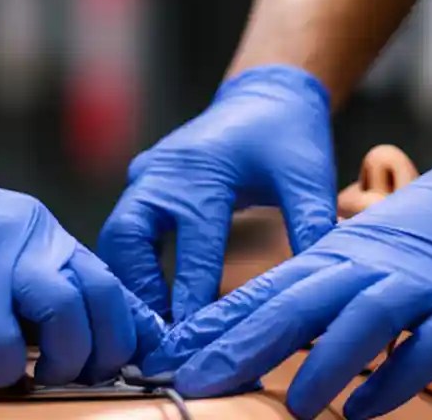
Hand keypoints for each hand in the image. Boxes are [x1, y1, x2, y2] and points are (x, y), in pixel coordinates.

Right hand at [0, 137, 165, 386]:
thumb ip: (15, 265)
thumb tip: (42, 325)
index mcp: (35, 226)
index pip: (102, 277)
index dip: (116, 323)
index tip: (106, 354)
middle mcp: (30, 242)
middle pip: (104, 298)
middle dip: (106, 347)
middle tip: (80, 372)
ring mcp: (1, 272)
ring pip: (74, 324)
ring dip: (65, 362)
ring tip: (36, 373)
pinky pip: (7, 359)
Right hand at [98, 65, 337, 321]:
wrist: (266, 94)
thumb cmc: (289, 134)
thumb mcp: (307, 177)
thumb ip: (311, 228)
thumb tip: (315, 288)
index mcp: (202, 169)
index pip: (192, 245)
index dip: (192, 296)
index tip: (195, 338)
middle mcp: (163, 171)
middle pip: (126, 237)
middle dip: (140, 290)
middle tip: (159, 338)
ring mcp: (147, 174)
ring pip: (116, 236)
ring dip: (130, 281)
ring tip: (153, 328)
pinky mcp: (143, 182)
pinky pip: (124, 228)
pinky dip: (130, 265)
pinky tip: (149, 301)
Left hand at [142, 125, 431, 419]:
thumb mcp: (369, 248)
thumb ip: (328, 288)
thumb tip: (283, 337)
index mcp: (339, 254)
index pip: (267, 290)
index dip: (219, 324)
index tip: (171, 355)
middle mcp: (368, 266)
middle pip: (296, 304)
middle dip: (242, 345)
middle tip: (196, 381)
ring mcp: (418, 284)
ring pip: (360, 321)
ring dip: (325, 364)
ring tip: (292, 407)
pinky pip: (427, 345)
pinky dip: (396, 377)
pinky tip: (366, 409)